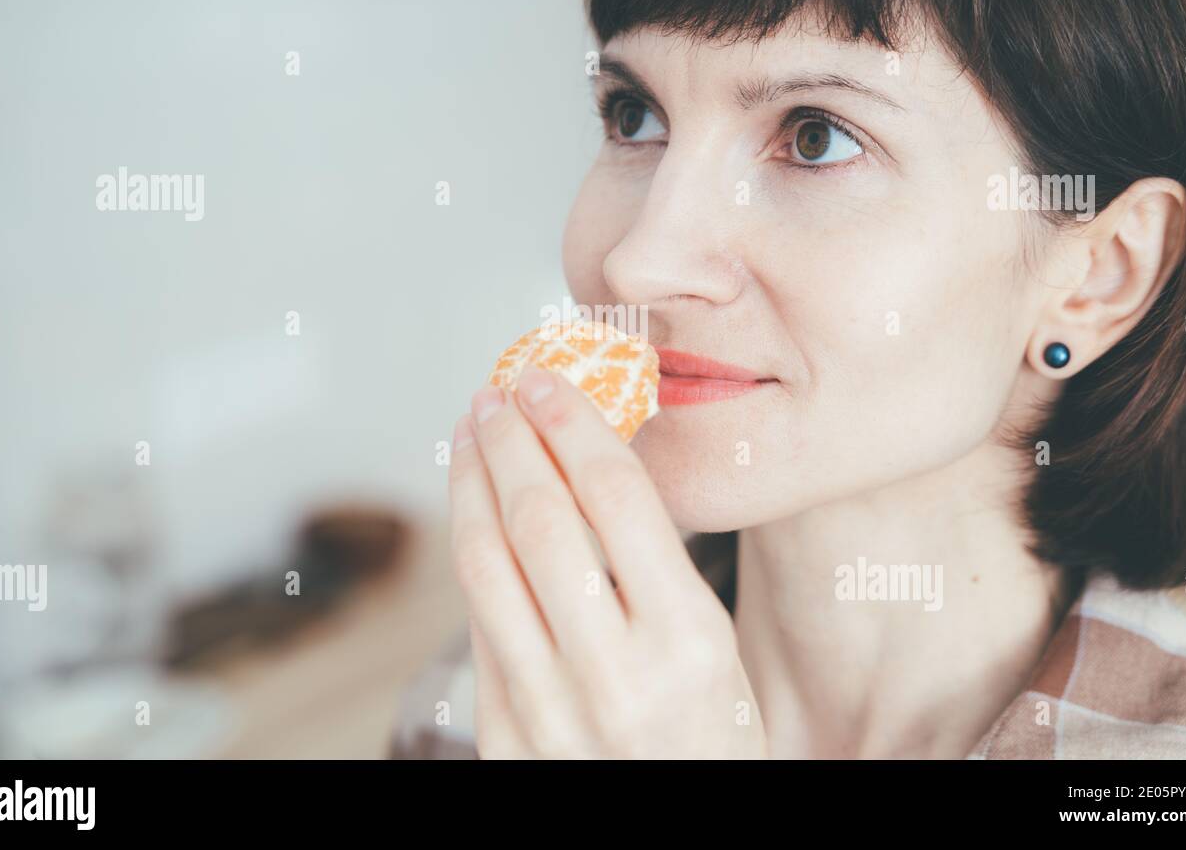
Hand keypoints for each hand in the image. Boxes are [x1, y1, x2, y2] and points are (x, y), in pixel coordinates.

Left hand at [448, 365, 766, 758]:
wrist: (676, 831)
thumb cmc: (710, 737)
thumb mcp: (716, 646)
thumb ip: (654, 566)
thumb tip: (580, 463)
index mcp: (688, 640)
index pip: (615, 497)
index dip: (572, 424)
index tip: (546, 381)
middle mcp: (615, 675)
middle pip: (540, 518)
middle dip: (510, 439)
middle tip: (497, 394)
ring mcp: (548, 710)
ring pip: (485, 564)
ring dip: (469, 484)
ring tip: (470, 436)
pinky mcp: (503, 736)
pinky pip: (476, 623)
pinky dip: (473, 553)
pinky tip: (474, 514)